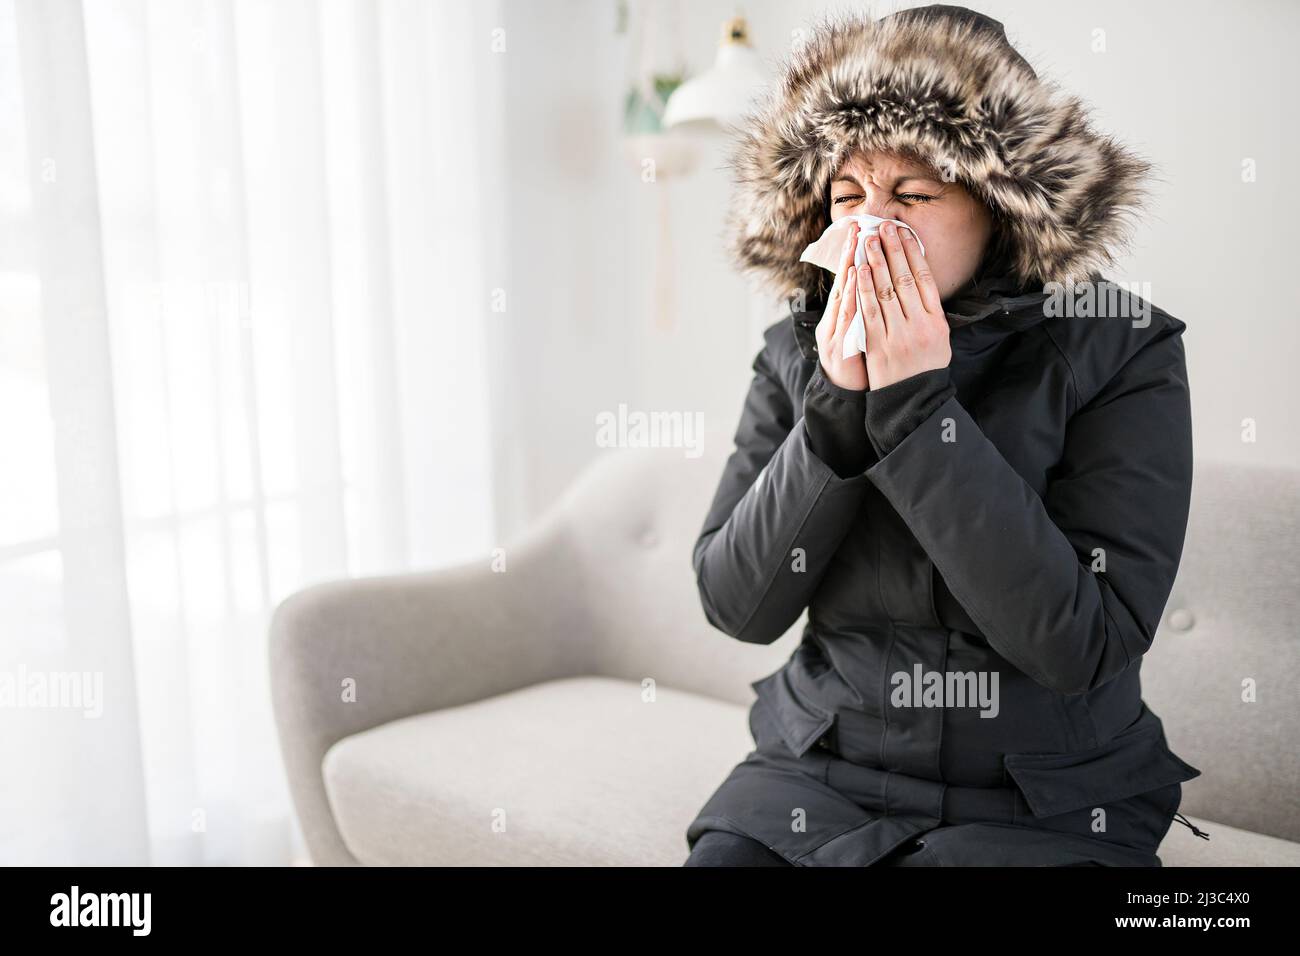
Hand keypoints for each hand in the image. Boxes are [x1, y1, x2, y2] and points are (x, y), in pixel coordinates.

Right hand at [814, 220, 868, 390]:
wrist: (844, 396)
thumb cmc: (856, 363)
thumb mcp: (860, 333)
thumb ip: (866, 311)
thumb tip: (879, 285)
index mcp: (841, 315)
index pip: (849, 278)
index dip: (854, 254)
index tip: (861, 230)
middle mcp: (834, 319)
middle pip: (843, 281)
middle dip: (852, 252)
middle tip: (858, 227)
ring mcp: (834, 331)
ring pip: (842, 294)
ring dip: (850, 267)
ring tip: (857, 244)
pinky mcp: (837, 345)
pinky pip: (846, 316)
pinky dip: (850, 294)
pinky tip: (854, 276)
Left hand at [859, 221, 951, 389]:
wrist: (913, 400)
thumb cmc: (925, 367)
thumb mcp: (940, 338)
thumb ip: (930, 311)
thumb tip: (921, 280)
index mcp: (936, 321)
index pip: (924, 278)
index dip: (912, 252)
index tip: (903, 232)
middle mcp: (918, 325)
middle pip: (904, 278)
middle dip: (892, 250)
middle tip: (883, 227)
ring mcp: (898, 334)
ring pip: (886, 291)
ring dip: (876, 262)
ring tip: (868, 240)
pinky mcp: (877, 345)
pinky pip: (869, 312)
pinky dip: (864, 289)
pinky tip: (859, 271)